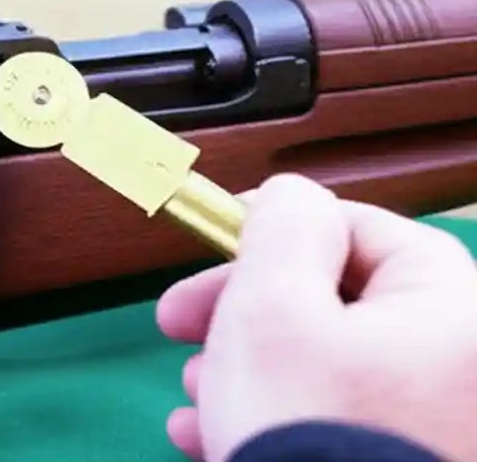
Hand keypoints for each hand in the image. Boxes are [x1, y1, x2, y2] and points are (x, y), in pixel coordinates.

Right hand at [155, 174, 476, 461]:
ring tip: (195, 393)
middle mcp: (457, 365)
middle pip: (335, 301)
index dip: (273, 228)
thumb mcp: (272, 304)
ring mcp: (434, 425)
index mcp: (448, 308)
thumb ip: (282, 227)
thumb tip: (292, 195)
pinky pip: (330, 422)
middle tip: (179, 322)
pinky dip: (268, 417)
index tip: (211, 246)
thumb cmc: (307, 429)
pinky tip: (207, 434)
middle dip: (244, 310)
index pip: (359, 228)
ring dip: (243, 368)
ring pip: (323, 366)